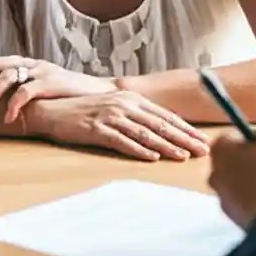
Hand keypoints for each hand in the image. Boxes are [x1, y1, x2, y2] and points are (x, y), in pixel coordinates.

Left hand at [0, 56, 116, 121]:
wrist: (103, 93)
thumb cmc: (71, 96)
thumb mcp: (45, 90)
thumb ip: (25, 92)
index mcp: (28, 64)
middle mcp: (33, 64)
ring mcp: (42, 71)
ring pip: (9, 76)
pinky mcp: (53, 82)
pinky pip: (27, 91)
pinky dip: (14, 104)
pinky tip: (8, 118)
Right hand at [23, 91, 208, 160]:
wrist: (52, 109)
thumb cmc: (84, 111)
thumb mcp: (113, 107)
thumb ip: (135, 115)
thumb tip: (160, 130)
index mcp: (131, 98)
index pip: (165, 115)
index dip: (186, 128)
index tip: (203, 139)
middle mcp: (124, 104)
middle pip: (160, 123)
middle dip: (184, 138)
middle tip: (203, 150)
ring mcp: (110, 116)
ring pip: (145, 133)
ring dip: (167, 146)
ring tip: (183, 157)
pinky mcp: (97, 129)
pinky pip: (122, 141)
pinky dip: (139, 150)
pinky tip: (152, 157)